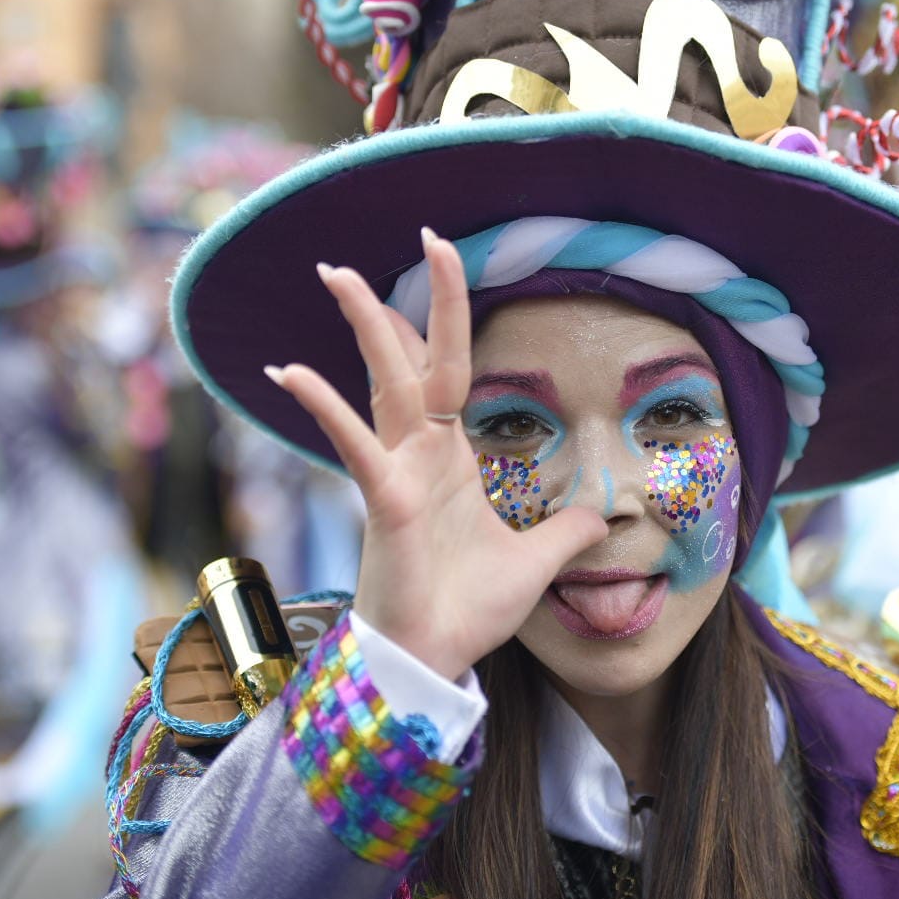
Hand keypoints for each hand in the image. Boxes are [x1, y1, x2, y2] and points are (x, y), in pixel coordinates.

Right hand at [267, 229, 606, 679]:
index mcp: (451, 455)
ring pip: (382, 383)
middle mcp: (419, 452)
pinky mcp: (382, 501)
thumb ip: (565, 528)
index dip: (451, 315)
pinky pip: (353, 444)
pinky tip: (295, 372)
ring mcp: (396, 471)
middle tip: (404, 237)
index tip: (445, 260)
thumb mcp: (537, 559)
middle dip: (402, 300)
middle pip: (412, 358)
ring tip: (335, 274)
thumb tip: (603, 510)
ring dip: (363, 327)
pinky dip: (325, 408)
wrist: (434, 661)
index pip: (453, 367)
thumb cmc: (470, 610)